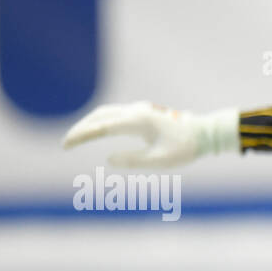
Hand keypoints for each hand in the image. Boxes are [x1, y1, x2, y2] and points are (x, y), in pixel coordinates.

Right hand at [63, 101, 238, 167]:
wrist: (205, 133)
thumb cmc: (185, 148)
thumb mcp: (161, 160)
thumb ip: (133, 160)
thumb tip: (109, 159)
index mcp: (138, 122)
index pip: (102, 127)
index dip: (82, 136)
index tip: (66, 145)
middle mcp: (136, 111)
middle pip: (99, 116)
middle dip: (81, 129)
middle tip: (66, 144)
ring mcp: (139, 110)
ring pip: (106, 113)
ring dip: (89, 123)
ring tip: (76, 138)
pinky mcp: (142, 113)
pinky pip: (115, 114)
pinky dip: (101, 121)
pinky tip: (95, 131)